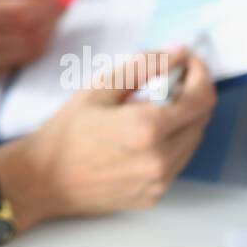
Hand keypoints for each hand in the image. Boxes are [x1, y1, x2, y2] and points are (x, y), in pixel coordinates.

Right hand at [0, 0, 70, 77]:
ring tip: (48, 11)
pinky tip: (33, 27)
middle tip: (63, 0)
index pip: (21, 13)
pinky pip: (25, 59)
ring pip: (31, 49)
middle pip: (29, 33)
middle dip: (52, 16)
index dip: (49, 4)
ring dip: (48, 29)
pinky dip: (36, 42)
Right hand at [0, 47, 215, 227]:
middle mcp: (160, 159)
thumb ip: (144, 66)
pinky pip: (177, 161)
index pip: (201, 98)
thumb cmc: (66, 131)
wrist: (44, 178)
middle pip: (201, 119)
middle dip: (191, 95)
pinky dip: (170, 142)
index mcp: (147, 129)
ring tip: (151, 109)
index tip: (191, 63)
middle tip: (169, 81)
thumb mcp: (100, 87)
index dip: (201, 75)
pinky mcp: (154, 194)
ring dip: (182, 120)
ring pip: (192, 141)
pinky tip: (142, 135)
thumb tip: (179, 52)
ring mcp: (159, 181)